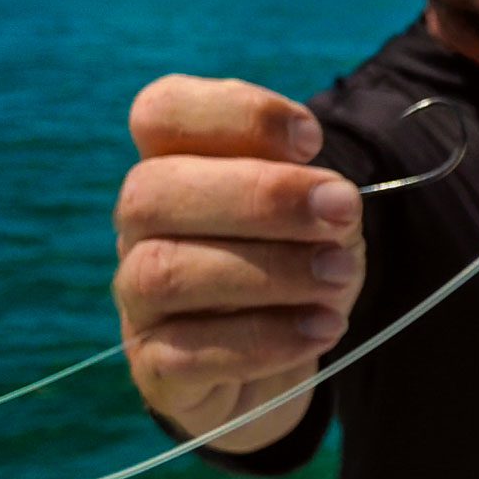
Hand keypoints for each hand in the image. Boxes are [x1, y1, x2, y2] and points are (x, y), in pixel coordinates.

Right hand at [114, 75, 365, 452]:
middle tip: (342, 211)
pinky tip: (322, 328)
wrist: (283, 352)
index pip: (161, 112)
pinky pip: (185, 352)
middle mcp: (139, 224)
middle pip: (153, 191)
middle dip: (259, 197)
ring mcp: (137, 296)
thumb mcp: (316, 211)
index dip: (234, 114)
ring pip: (163, 271)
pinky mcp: (154, 365)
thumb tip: (328, 199)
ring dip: (267, 272)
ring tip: (339, 276)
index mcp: (172, 162)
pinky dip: (264, 339)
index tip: (312, 139)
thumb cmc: (294, 258)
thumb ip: (316, 191)